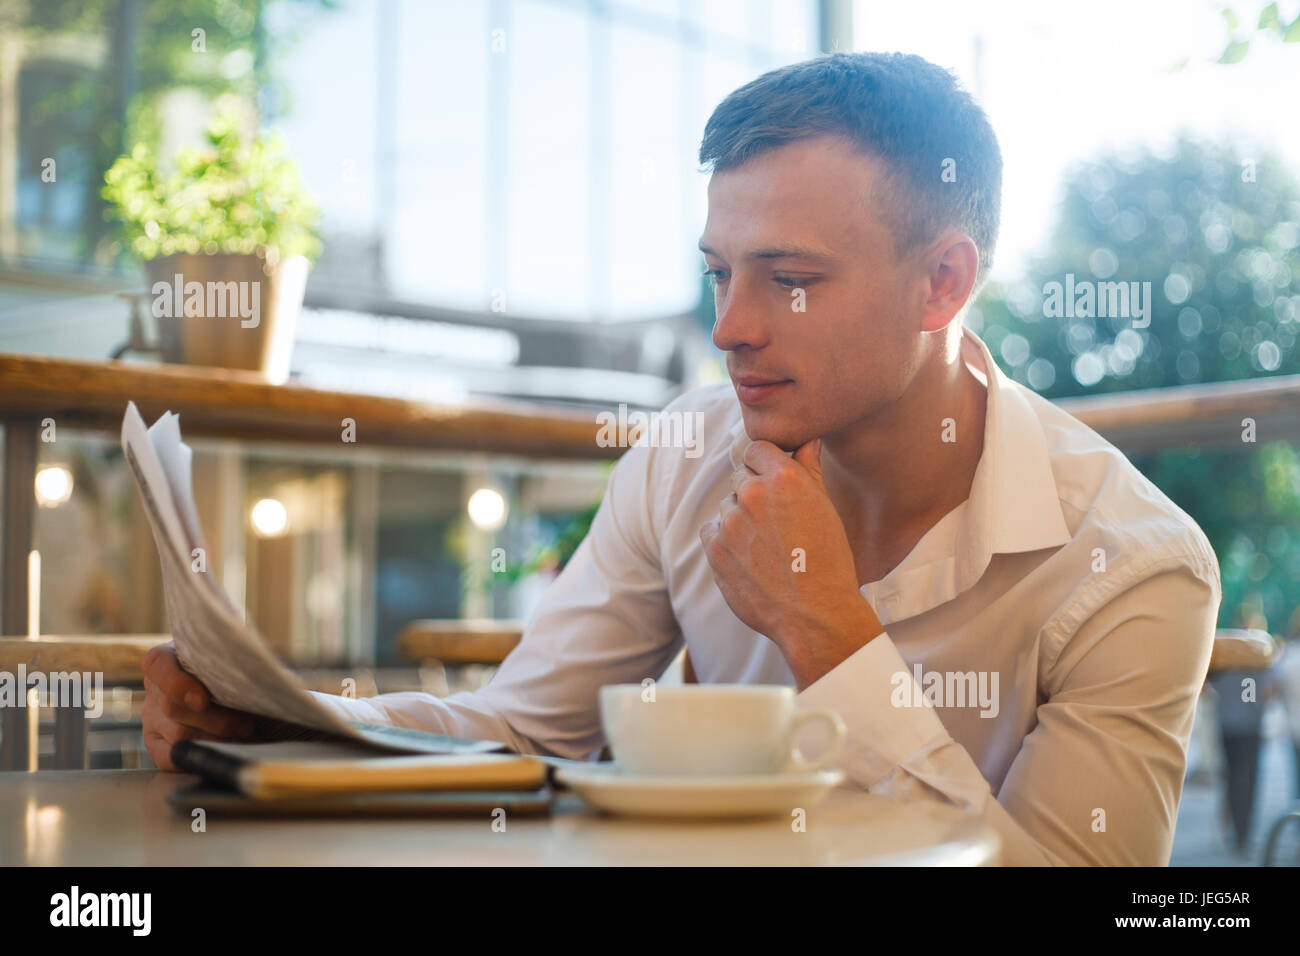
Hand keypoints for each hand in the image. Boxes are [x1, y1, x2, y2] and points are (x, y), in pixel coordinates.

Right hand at [141, 642, 260, 770]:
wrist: (227, 686)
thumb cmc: (229, 667)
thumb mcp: (226, 657)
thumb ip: (228, 662)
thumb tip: (254, 677)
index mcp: (165, 658)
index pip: (158, 665)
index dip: (177, 684)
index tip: (202, 701)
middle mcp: (155, 689)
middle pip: (174, 709)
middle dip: (217, 720)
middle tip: (248, 724)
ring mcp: (152, 718)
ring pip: (179, 735)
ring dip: (217, 740)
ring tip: (246, 738)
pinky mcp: (156, 744)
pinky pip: (170, 759)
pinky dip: (201, 757)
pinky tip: (228, 752)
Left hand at [699, 438, 881, 687]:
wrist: (816, 614)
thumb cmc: (828, 560)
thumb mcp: (825, 508)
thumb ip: (809, 469)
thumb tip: (805, 441)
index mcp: (784, 477)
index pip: (757, 449)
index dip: (764, 465)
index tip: (773, 484)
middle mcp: (754, 493)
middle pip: (741, 478)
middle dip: (755, 495)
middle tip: (776, 525)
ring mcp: (731, 521)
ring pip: (727, 506)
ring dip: (740, 520)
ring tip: (767, 548)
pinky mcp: (715, 548)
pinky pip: (712, 531)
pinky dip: (725, 541)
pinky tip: (750, 559)